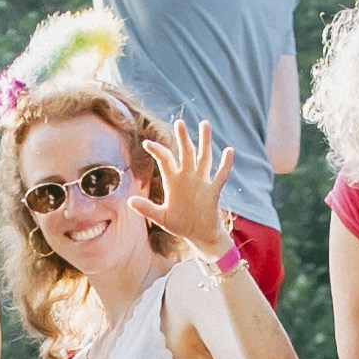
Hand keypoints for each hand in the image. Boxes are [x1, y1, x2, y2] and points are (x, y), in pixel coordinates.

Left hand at [143, 115, 232, 261]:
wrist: (199, 235)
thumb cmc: (180, 225)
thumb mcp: (161, 218)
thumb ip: (147, 209)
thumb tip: (129, 201)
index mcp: (173, 181)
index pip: (165, 160)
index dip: (157, 151)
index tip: (146, 144)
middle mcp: (187, 177)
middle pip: (186, 152)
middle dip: (183, 138)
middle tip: (179, 122)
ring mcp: (201, 182)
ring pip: (204, 157)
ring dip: (205, 141)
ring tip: (205, 123)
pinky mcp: (213, 191)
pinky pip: (220, 175)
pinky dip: (225, 164)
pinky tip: (229, 151)